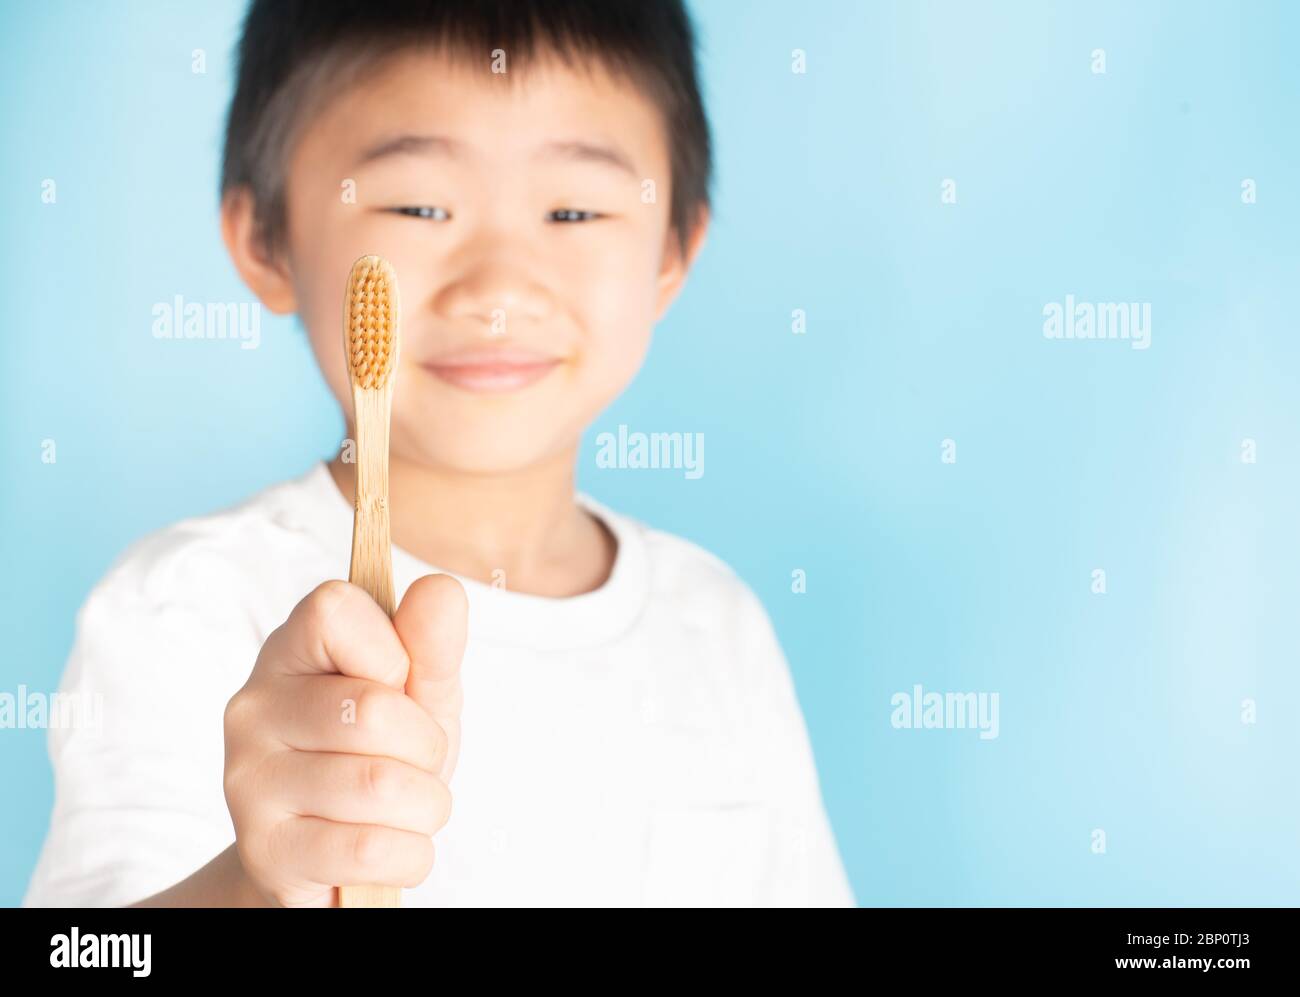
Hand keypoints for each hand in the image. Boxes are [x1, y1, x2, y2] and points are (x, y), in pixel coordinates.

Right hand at [222, 574, 466, 906]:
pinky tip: (390, 845)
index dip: (393, 651)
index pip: (335, 609)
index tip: (396, 682)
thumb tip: (441, 588)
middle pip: (374, 710)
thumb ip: (433, 642)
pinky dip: (409, 855)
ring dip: (426, 806)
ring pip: (380, 787)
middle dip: (427, 746)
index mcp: (290, 649)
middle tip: (415, 760)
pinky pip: (369, 849)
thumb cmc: (383, 755)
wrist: (338, 856)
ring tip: (406, 807)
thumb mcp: (421, 692)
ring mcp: (249, 780)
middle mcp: (253, 707)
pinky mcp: (264, 850)